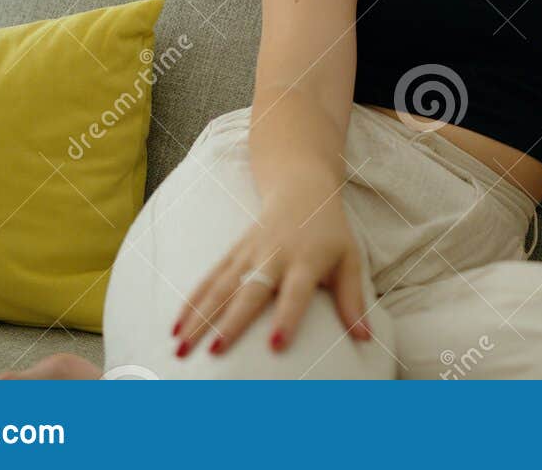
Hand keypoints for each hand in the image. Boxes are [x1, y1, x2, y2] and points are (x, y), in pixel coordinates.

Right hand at [171, 175, 370, 358]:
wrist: (302, 187)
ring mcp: (249, 253)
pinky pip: (208, 279)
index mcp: (306, 260)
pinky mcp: (233, 252)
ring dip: (199, 317)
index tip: (275, 346)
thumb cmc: (330, 232)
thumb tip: (366, 339)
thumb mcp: (349, 260)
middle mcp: (274, 256)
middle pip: (249, 291)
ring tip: (180, 347)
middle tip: (213, 354)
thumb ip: (353, 300)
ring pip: (220, 287)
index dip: (287, 318)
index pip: (296, 293)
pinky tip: (175, 326)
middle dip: (230, 323)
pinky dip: (190, 302)